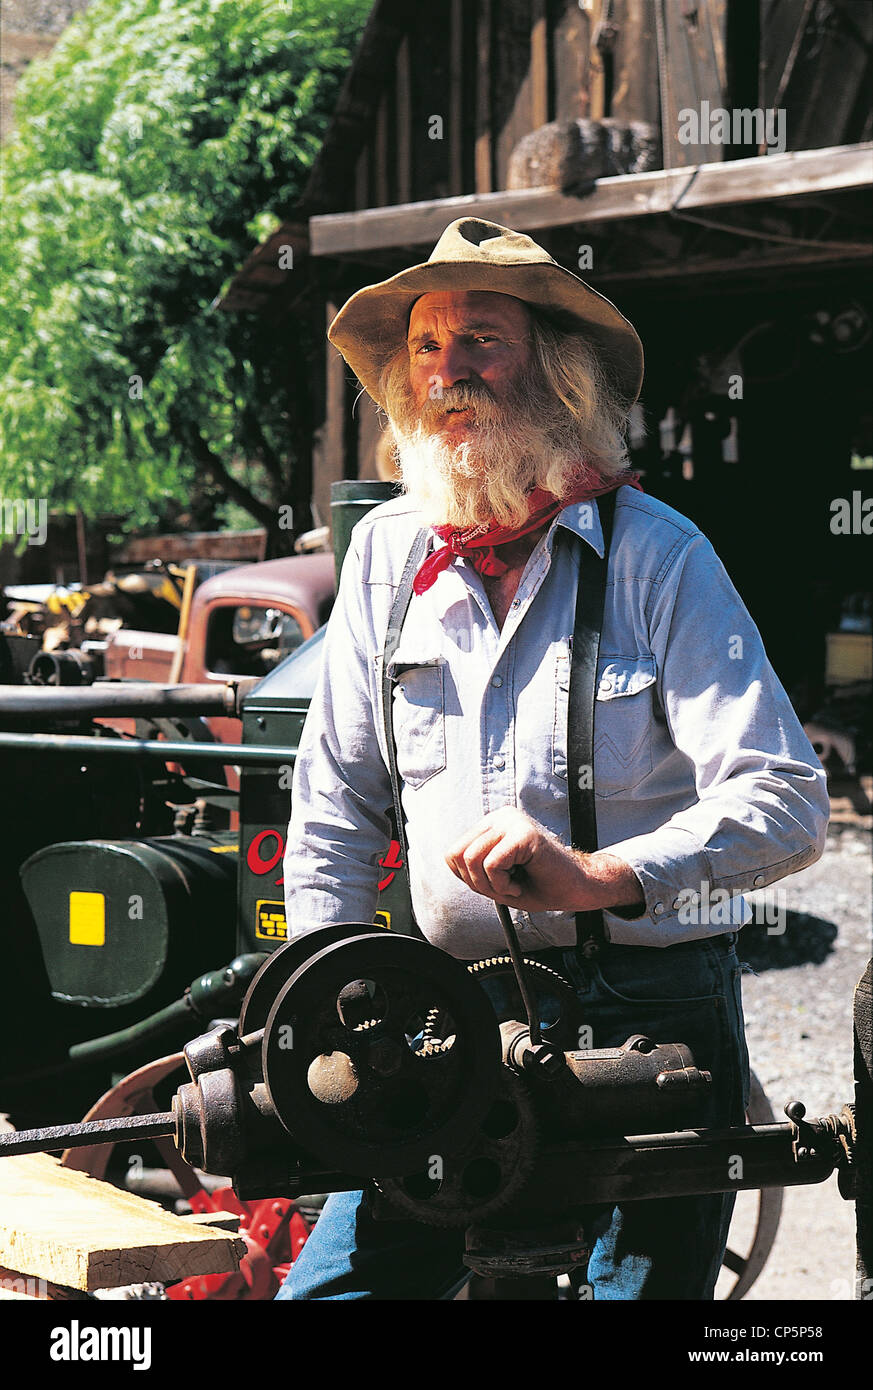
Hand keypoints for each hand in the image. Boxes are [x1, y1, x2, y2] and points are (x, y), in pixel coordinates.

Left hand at [444, 806, 643, 914]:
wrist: (576, 889)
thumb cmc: (538, 884)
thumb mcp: (495, 877)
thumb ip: (471, 866)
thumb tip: (450, 859)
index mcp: (492, 824)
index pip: (452, 853)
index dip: (468, 878)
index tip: (495, 884)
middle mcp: (500, 817)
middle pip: (458, 855)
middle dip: (476, 883)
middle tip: (504, 888)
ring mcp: (513, 822)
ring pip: (472, 859)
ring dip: (491, 885)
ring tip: (514, 885)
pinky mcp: (524, 833)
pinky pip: (492, 864)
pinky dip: (503, 885)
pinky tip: (521, 884)